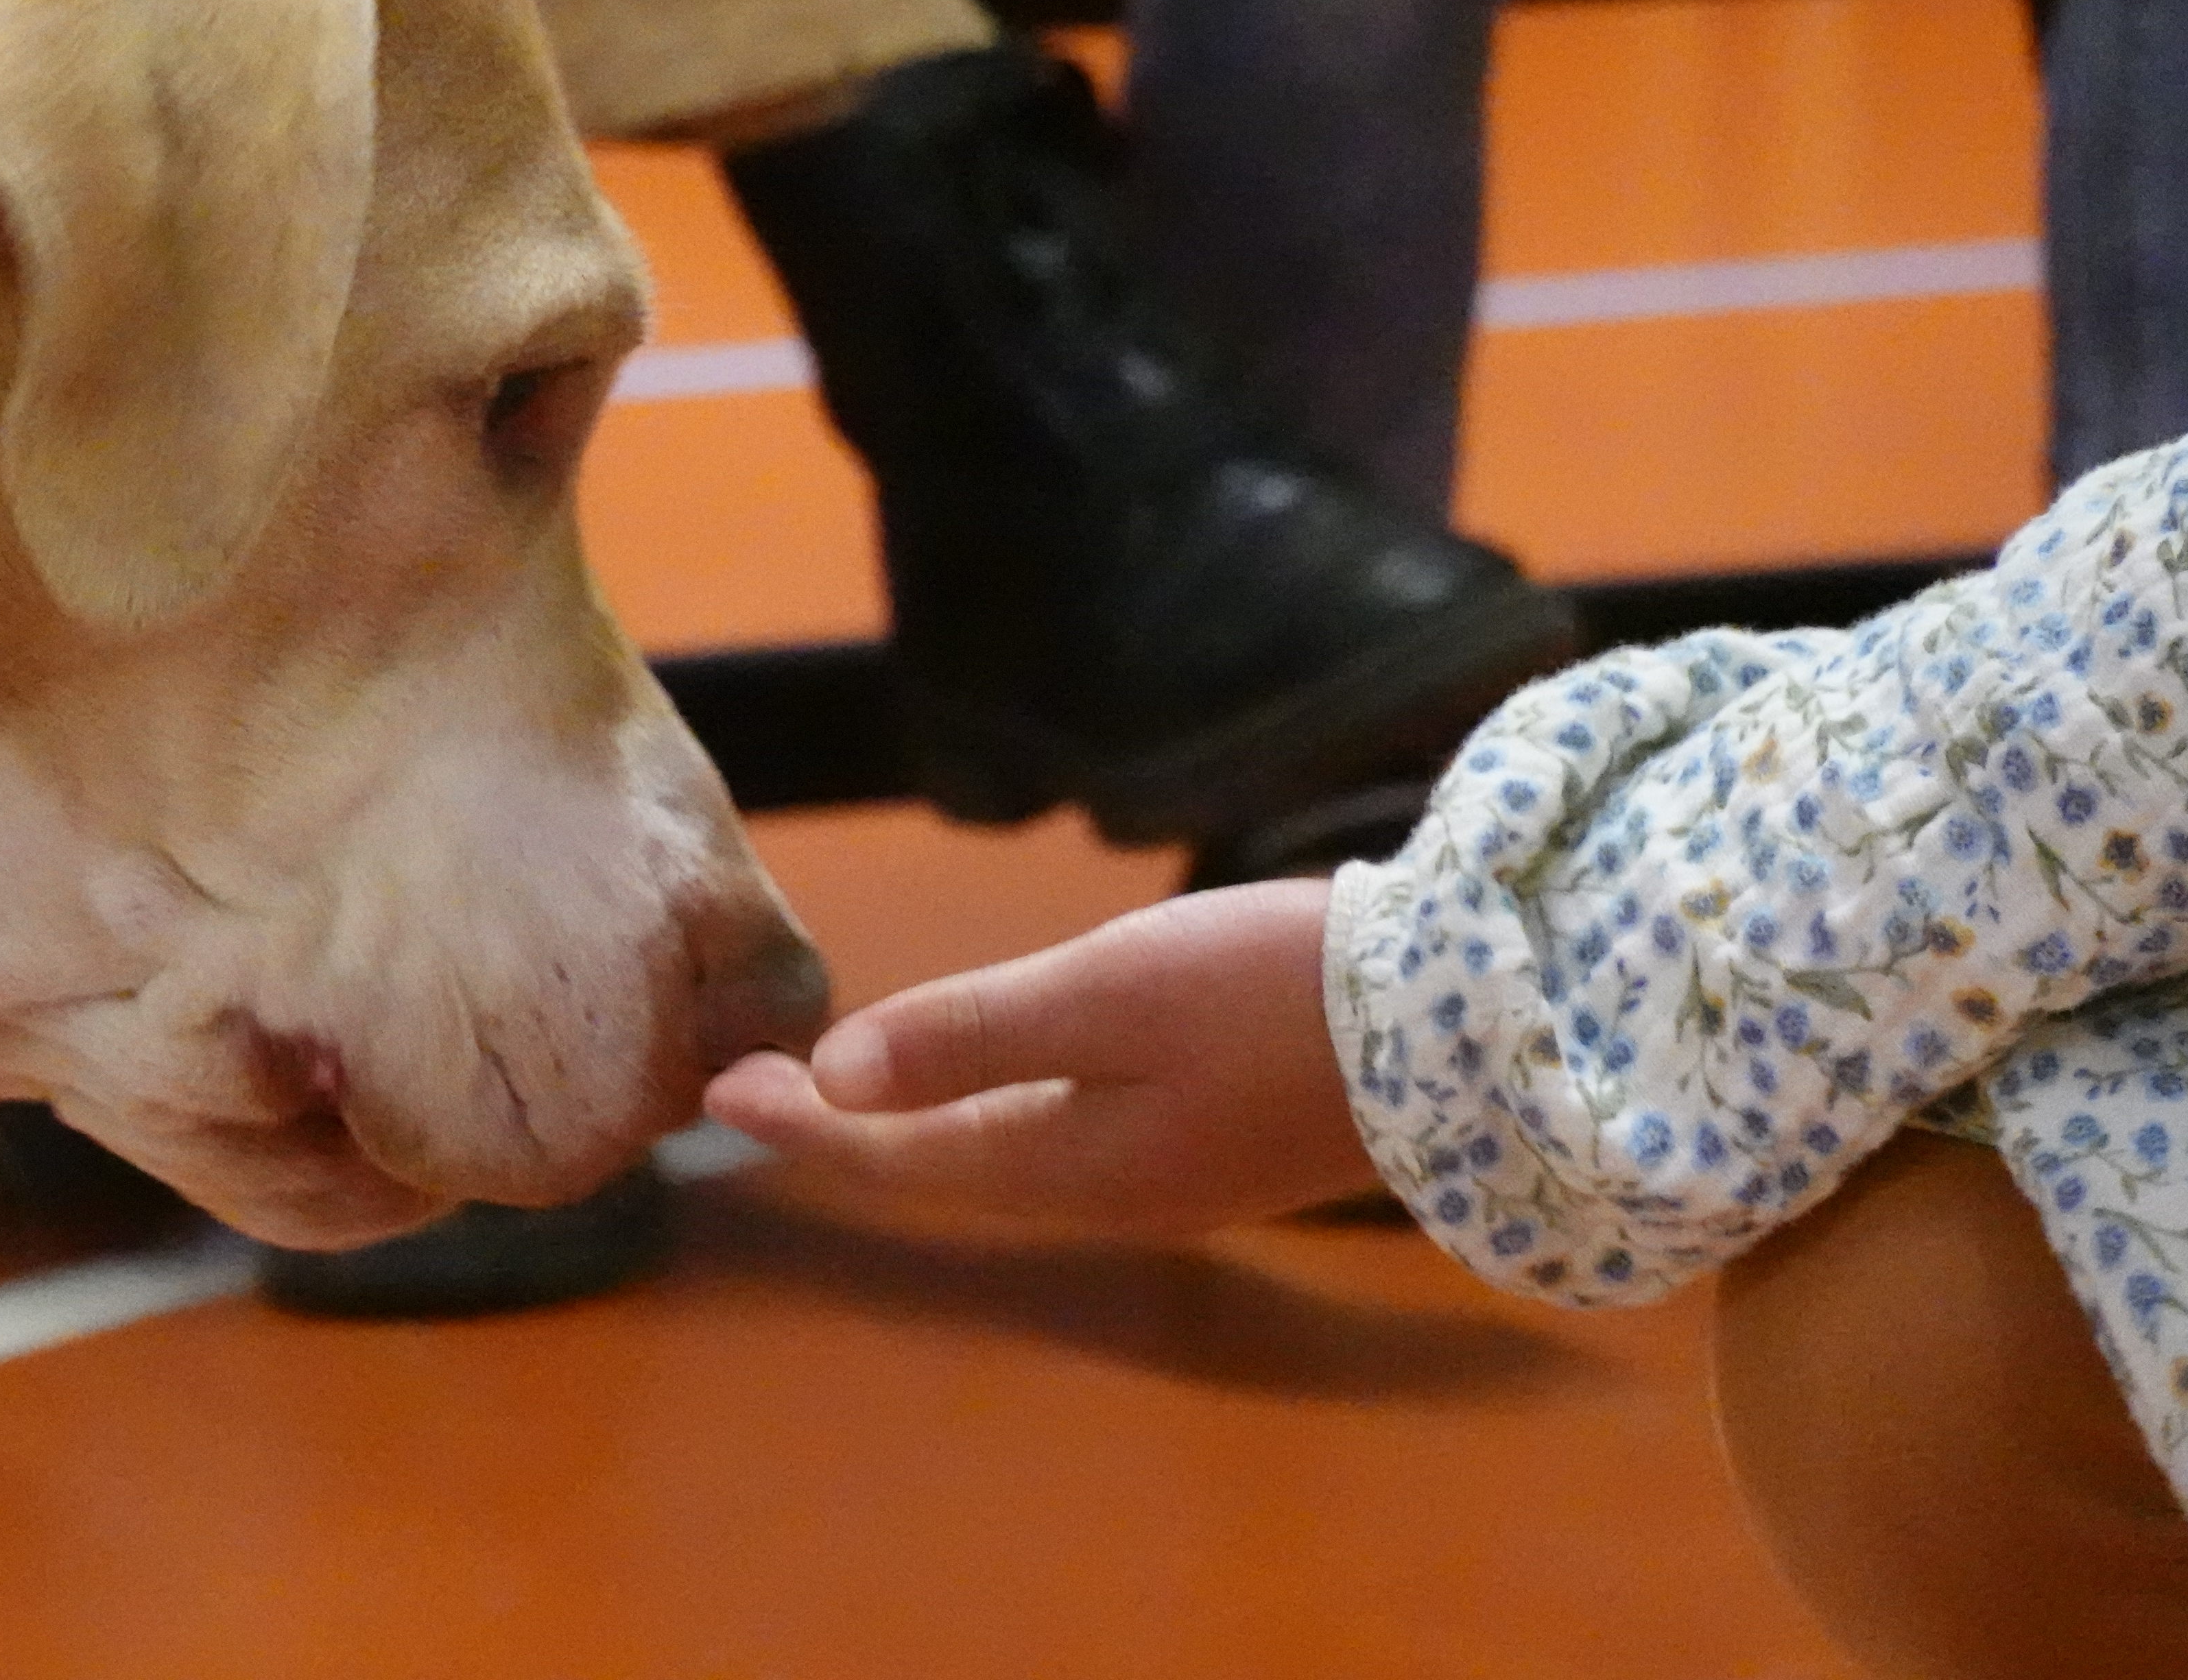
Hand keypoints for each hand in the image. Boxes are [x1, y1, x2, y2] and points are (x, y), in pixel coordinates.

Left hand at [703, 879, 1377, 1235]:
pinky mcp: (1214, 1139)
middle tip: (753, 1089)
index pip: (893, 1154)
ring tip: (838, 1088)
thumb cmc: (1277, 993)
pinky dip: (987, 1108)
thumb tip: (834, 1078)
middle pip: (937, 1166)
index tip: (715, 1091)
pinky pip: (1059, 1137)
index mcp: (1066, 1169)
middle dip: (841, 1130)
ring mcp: (1168, 1174)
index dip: (802, 1124)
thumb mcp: (1110, 993)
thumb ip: (970, 1035)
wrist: (1472, 1023)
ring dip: (910, 1122)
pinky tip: (978, 1080)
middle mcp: (1107, 1194)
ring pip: (997, 1155)